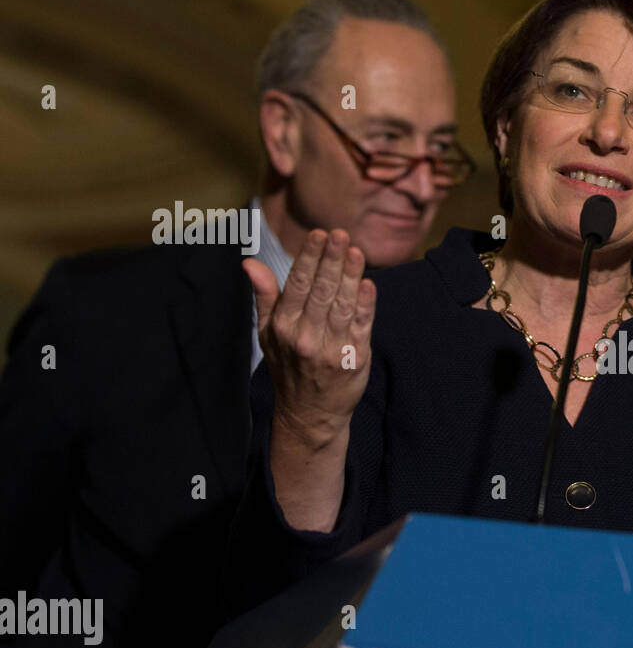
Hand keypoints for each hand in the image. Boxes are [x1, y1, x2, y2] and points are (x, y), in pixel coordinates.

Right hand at [244, 228, 375, 448]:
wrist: (309, 414)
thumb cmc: (289, 365)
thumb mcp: (267, 333)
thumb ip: (264, 296)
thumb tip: (249, 263)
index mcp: (283, 326)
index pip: (297, 285)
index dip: (308, 258)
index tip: (318, 234)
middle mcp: (305, 337)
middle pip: (320, 291)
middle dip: (330, 260)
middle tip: (339, 233)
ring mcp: (330, 349)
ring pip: (341, 306)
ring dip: (349, 276)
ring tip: (356, 250)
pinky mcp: (354, 359)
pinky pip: (360, 327)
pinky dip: (365, 305)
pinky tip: (368, 284)